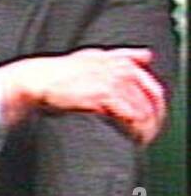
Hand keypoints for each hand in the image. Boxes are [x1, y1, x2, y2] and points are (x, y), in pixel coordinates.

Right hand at [0, 47, 166, 144]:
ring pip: (144, 108)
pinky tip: (131, 137)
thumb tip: (147, 55)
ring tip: (140, 140)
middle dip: (155, 118)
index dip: (157, 106)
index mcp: (120, 61)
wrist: (37, 79)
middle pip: (153, 98)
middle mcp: (120, 69)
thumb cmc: (61, 72)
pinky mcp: (104, 94)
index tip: (154, 120)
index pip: (152, 86)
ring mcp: (113, 81)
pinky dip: (134, 129)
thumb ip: (123, 55)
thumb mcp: (94, 56)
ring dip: (146, 128)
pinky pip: (131, 115)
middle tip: (149, 134)